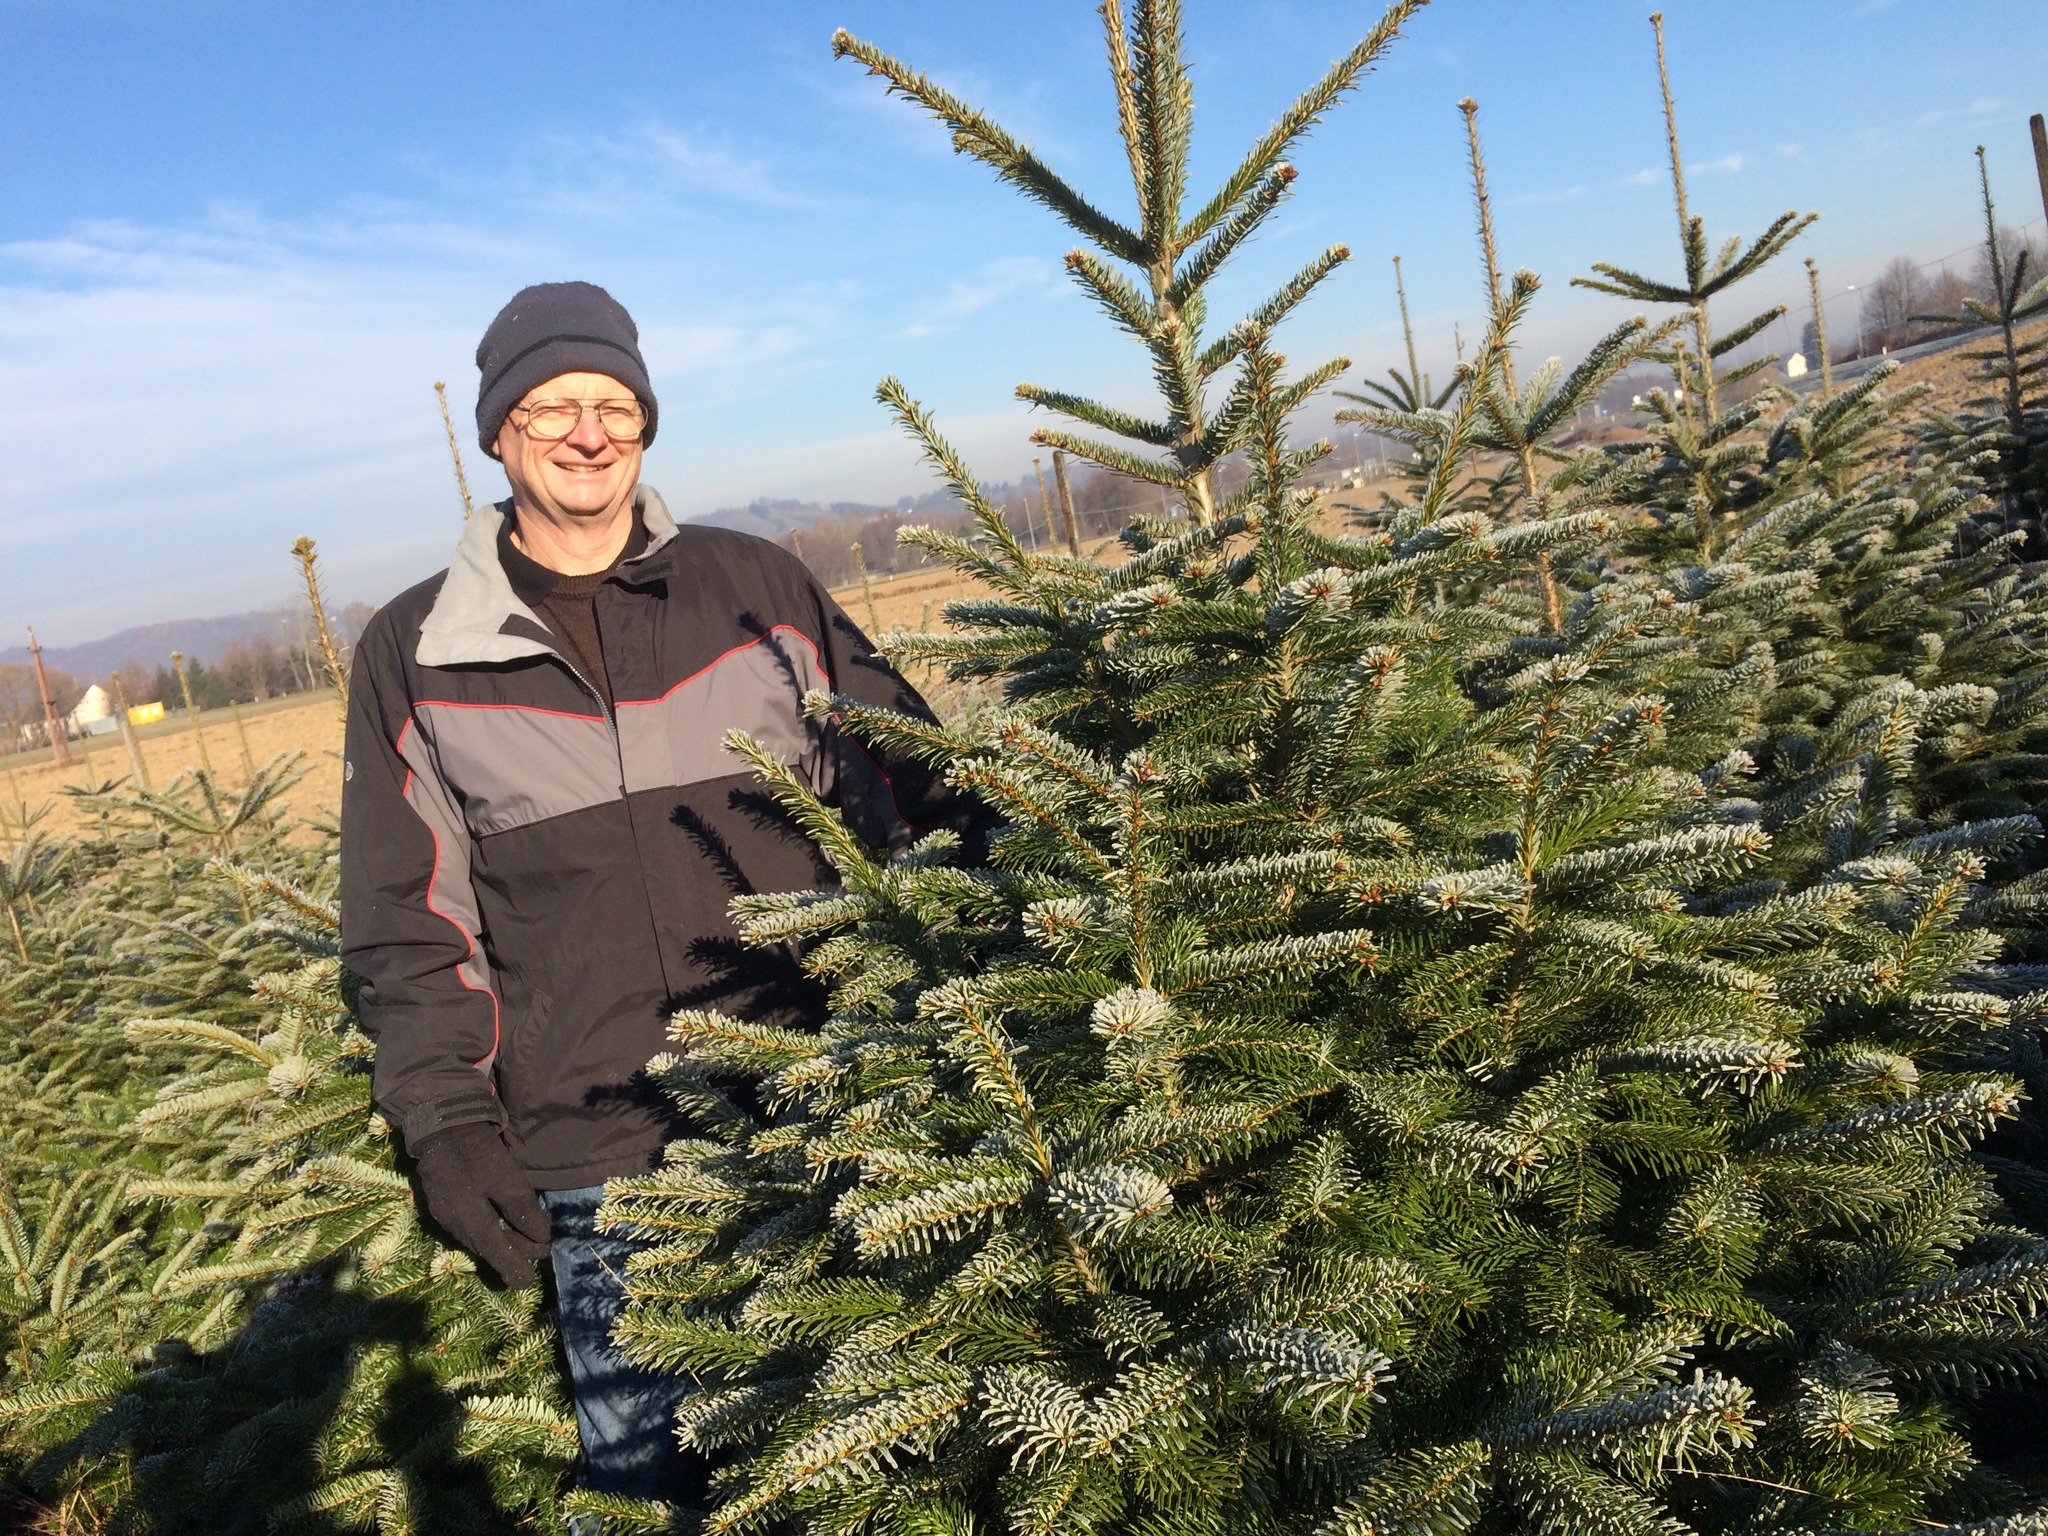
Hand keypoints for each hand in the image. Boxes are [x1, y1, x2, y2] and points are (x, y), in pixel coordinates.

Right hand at [410, 1122, 551, 1287]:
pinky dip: (487, 1230)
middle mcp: (455, 1225)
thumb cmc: (478, 1153)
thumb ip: (523, 1210)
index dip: (514, 1268)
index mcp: (471, 1222)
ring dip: (501, 1242)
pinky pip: (468, 1226)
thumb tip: (542, 1237)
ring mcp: (445, 1215)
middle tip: (542, 1251)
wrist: (441, 1126)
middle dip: (515, 1253)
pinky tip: (499, 1226)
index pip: (496, 1253)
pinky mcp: (442, 1203)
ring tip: (526, 1242)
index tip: (528, 1282)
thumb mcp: (507, 1179)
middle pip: (488, 1247)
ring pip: (478, 1238)